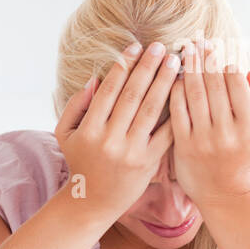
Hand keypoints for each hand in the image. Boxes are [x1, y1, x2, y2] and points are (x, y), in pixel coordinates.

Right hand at [54, 40, 178, 222]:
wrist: (93, 201)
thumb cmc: (80, 162)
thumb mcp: (66, 135)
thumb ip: (75, 105)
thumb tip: (95, 78)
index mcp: (89, 129)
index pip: (108, 90)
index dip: (123, 66)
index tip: (135, 47)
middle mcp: (109, 139)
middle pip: (133, 95)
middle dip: (147, 67)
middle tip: (161, 47)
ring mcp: (130, 151)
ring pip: (151, 109)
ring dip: (164, 82)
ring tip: (175, 62)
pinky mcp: (148, 162)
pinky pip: (165, 131)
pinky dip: (176, 111)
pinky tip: (183, 92)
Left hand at [169, 39, 249, 206]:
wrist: (222, 191)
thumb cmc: (245, 155)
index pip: (238, 85)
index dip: (228, 62)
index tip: (220, 46)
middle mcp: (227, 133)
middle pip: (215, 86)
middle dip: (206, 58)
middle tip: (198, 39)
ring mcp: (204, 139)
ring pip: (195, 95)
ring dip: (190, 68)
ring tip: (186, 50)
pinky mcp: (183, 145)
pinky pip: (178, 111)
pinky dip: (175, 90)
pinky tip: (173, 76)